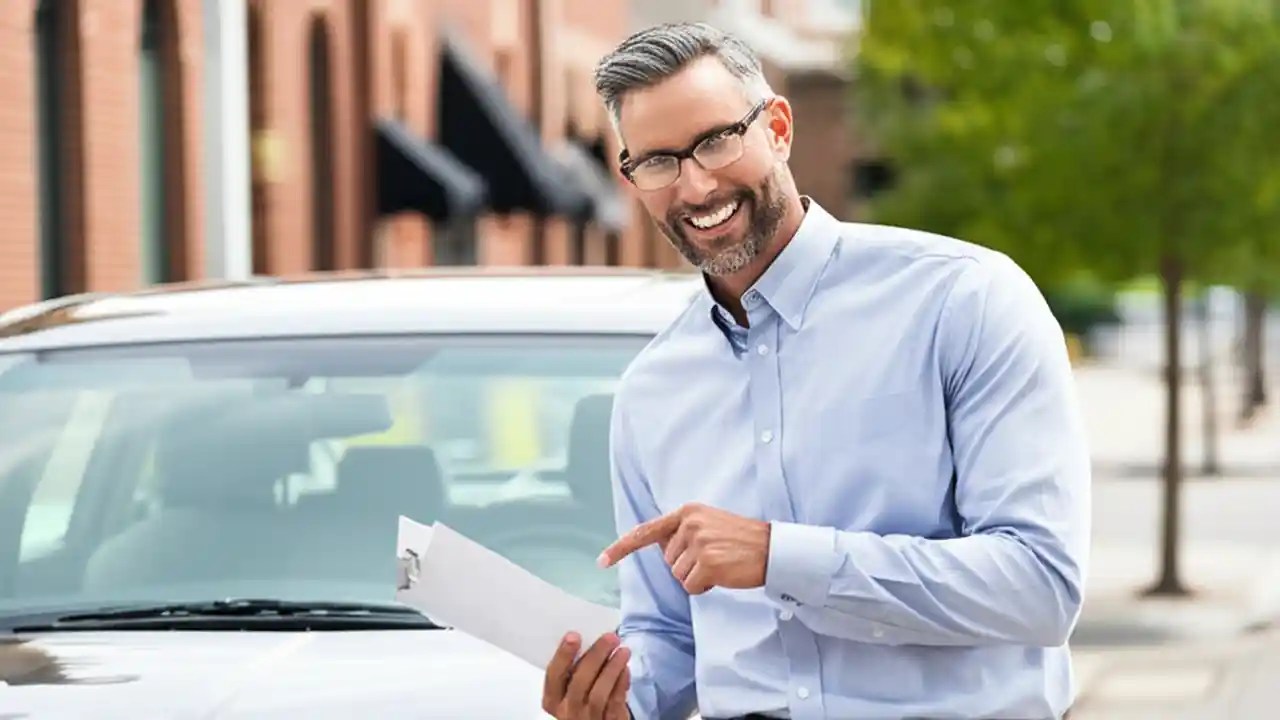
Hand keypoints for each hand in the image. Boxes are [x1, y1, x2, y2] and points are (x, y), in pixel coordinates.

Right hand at [542, 631, 631, 719]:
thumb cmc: (584, 701)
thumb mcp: (571, 690)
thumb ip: (576, 670)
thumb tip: (592, 640)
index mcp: (553, 699)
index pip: (554, 676)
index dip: (563, 655)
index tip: (574, 635)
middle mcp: (568, 711)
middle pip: (579, 683)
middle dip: (595, 656)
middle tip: (610, 638)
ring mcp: (589, 719)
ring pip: (598, 694)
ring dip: (612, 668)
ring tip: (623, 650)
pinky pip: (615, 703)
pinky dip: (621, 684)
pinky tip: (626, 668)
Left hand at [597, 502, 770, 594]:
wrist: (772, 548)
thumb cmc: (742, 540)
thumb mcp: (709, 523)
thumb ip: (682, 531)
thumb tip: (659, 544)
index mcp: (687, 512)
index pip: (646, 531)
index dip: (621, 548)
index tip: (602, 561)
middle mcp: (689, 524)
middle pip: (668, 560)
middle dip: (687, 566)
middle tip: (714, 557)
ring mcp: (697, 543)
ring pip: (678, 576)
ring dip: (697, 577)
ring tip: (721, 564)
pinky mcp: (706, 563)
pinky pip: (691, 587)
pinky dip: (705, 587)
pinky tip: (723, 575)